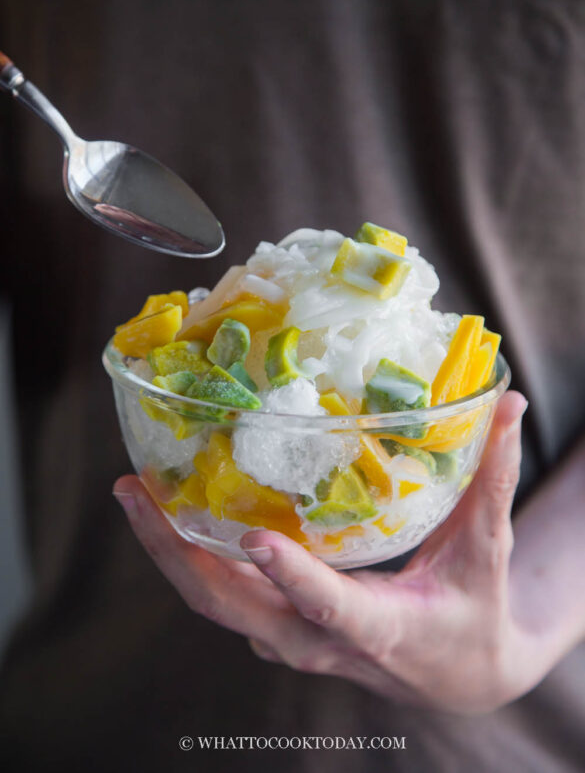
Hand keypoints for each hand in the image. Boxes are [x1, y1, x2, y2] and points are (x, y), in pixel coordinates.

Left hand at [114, 391, 537, 713]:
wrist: (458, 676)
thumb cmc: (473, 614)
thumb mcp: (486, 551)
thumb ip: (494, 478)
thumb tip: (511, 406)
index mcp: (379, 628)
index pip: (331, 608)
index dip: (295, 579)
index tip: (259, 542)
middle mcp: (319, 643)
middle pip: (236, 608)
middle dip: (179, 553)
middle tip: (135, 494)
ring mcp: (291, 641)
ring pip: (217, 604)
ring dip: (170, 551)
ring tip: (133, 494)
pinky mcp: (279, 630)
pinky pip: (224, 597)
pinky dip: (191, 557)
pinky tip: (170, 512)